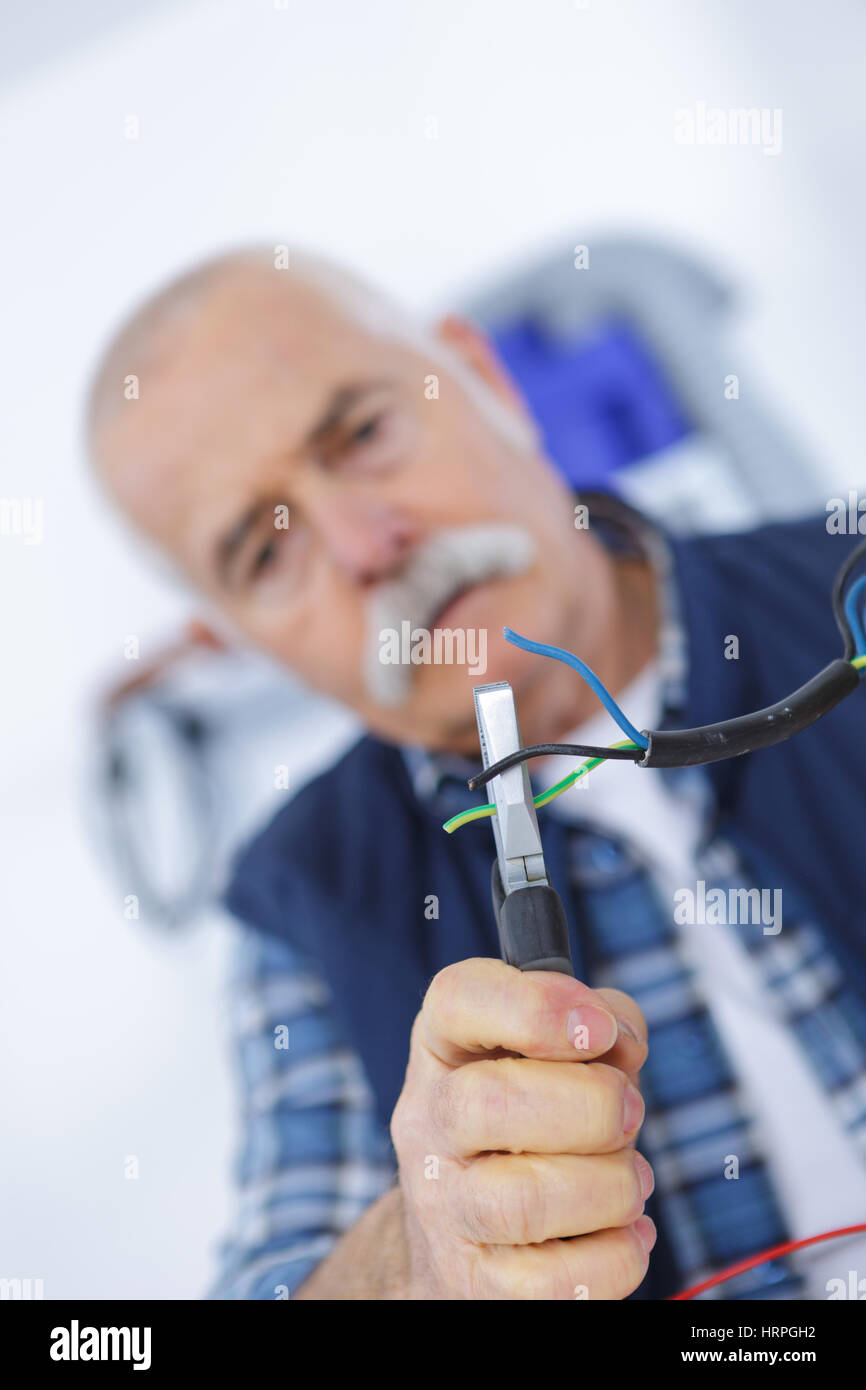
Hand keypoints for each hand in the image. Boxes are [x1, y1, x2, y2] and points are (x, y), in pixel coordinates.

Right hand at [390, 957, 653, 1299]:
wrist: (466, 1236)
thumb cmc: (535, 1124)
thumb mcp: (563, 1055)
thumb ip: (604, 1025)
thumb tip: (624, 1043)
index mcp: (445, 1048)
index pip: (457, 999)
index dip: (535, 1006)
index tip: (597, 1028)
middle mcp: (429, 1123)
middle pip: (489, 1101)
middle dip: (591, 1105)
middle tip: (630, 1113)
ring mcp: (443, 1209)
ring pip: (523, 1200)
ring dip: (610, 1185)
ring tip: (632, 1179)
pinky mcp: (473, 1285)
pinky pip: (553, 1282)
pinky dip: (616, 1256)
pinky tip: (625, 1234)